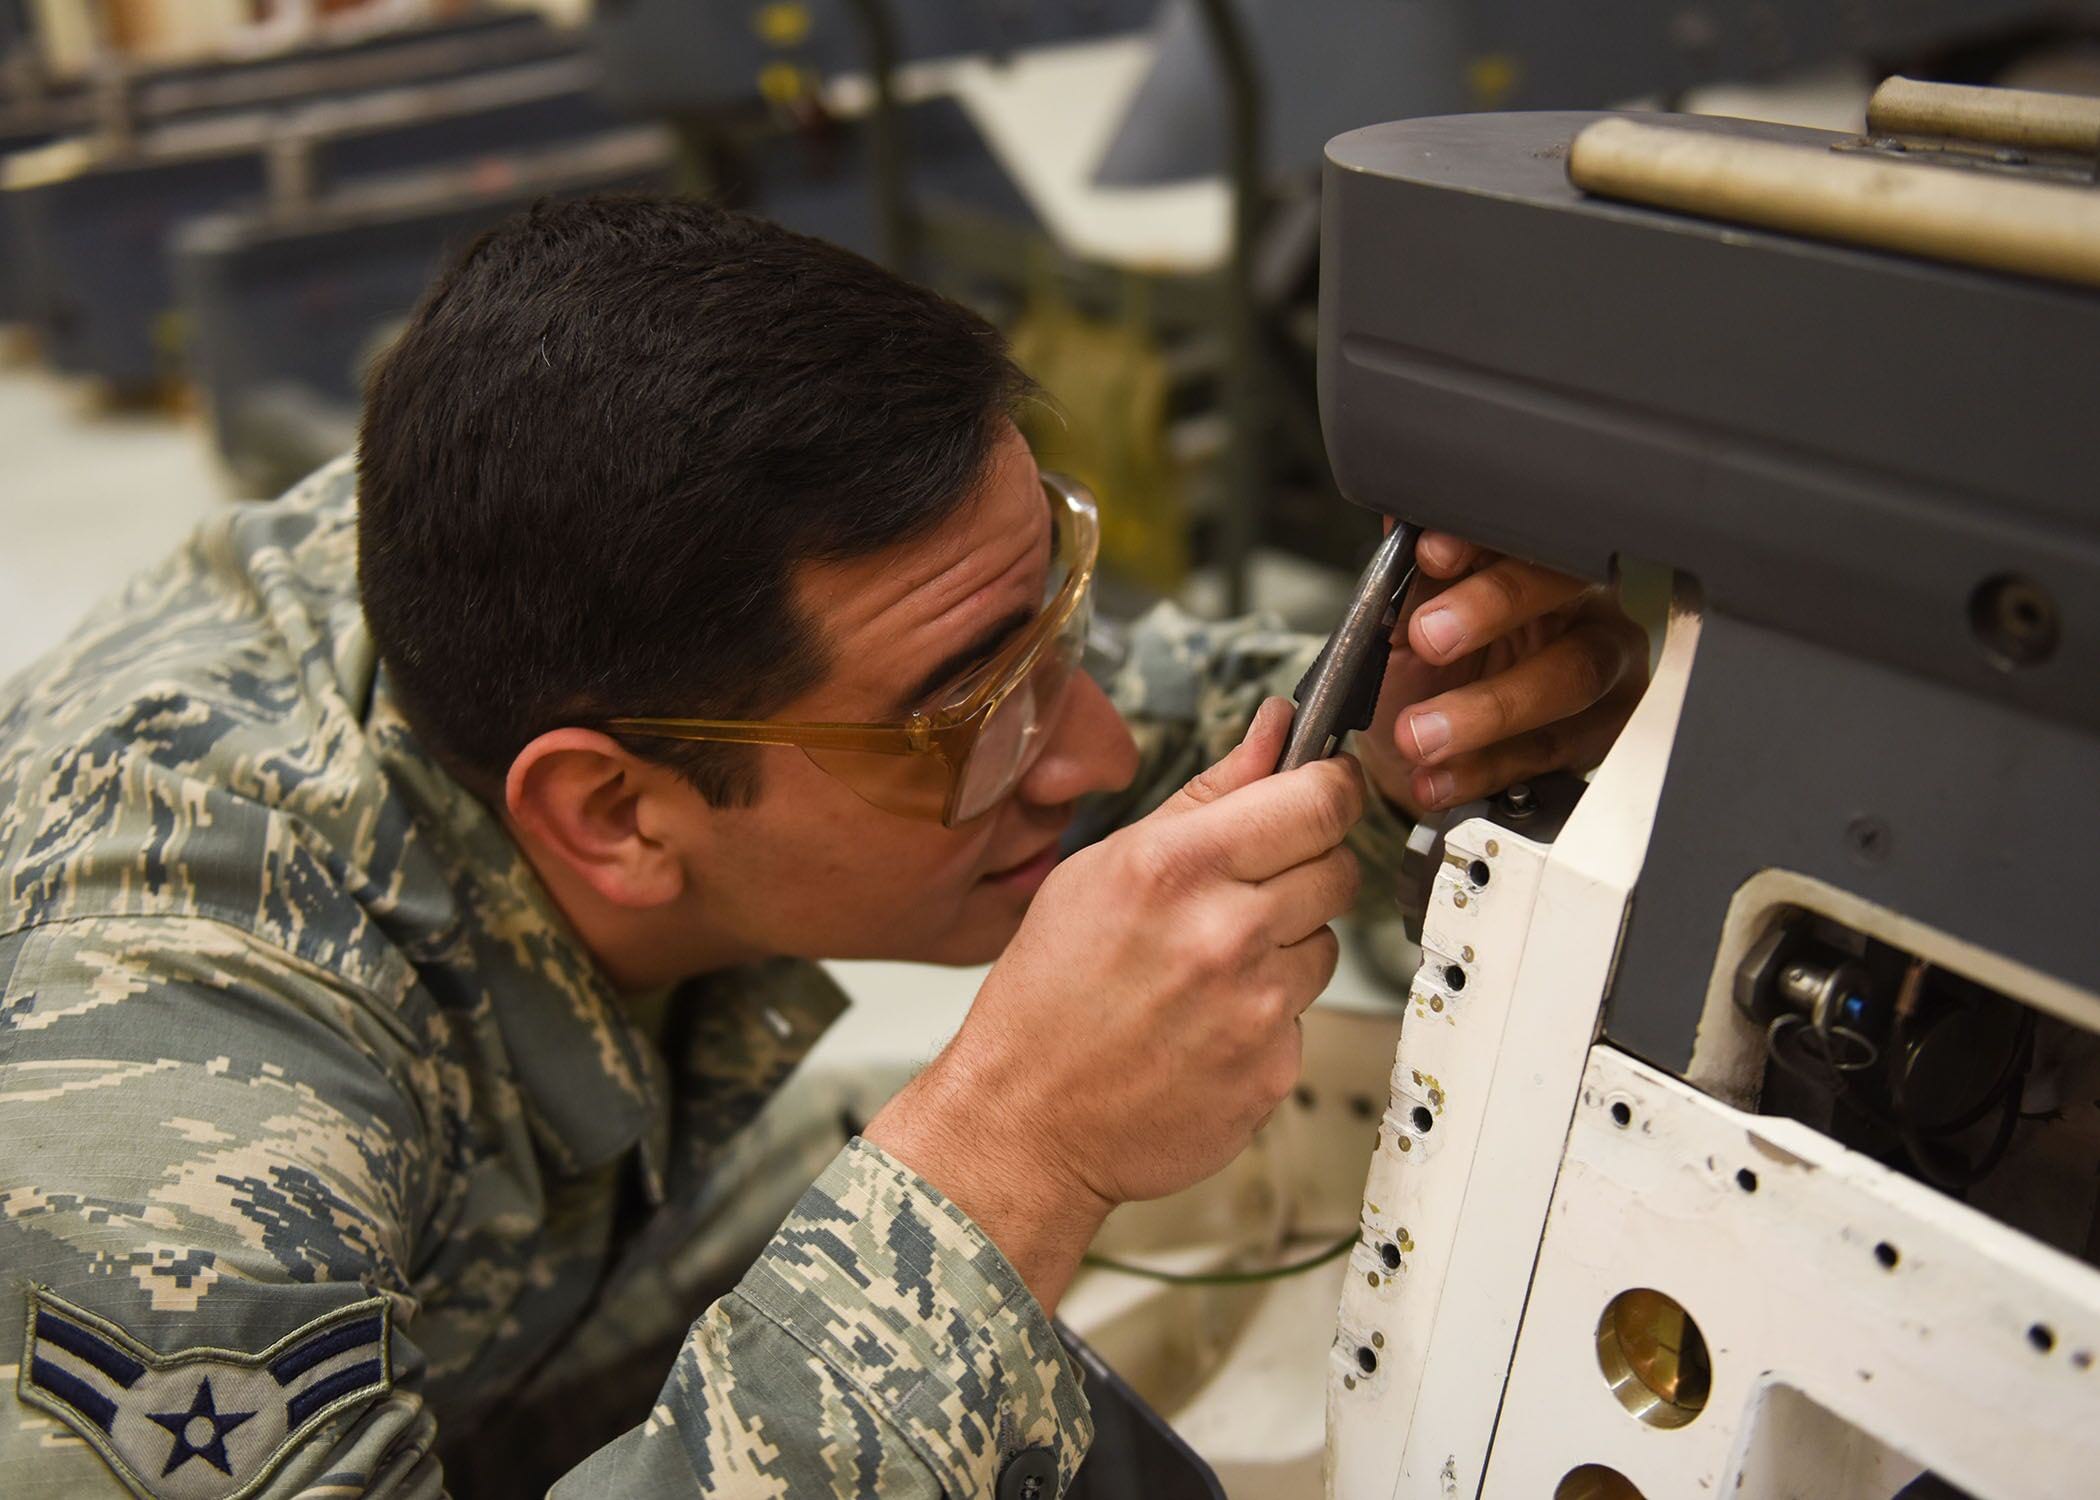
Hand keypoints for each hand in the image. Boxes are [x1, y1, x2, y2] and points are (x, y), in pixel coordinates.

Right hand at [864, 698, 1360, 1309]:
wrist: (1024, 1124)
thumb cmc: (1048, 997)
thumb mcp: (1101, 869)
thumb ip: (1206, 795)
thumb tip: (1278, 727)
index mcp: (1176, 866)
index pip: (1318, 799)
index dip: (1330, 790)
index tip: (1322, 793)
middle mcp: (1225, 932)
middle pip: (1339, 867)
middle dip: (1304, 870)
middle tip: (1243, 895)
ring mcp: (1257, 1007)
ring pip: (1326, 945)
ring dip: (1285, 949)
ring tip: (1207, 972)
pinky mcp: (1275, 1070)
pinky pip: (1304, 1016)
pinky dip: (1267, 1017)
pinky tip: (1207, 1027)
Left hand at [1356, 531, 1649, 819]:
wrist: (1424, 745)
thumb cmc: (1427, 666)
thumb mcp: (1406, 616)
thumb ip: (1407, 573)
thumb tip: (1402, 520)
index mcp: (1531, 556)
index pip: (1522, 527)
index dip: (1481, 538)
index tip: (1431, 555)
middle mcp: (1581, 601)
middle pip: (1561, 587)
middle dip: (1493, 607)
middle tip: (1429, 637)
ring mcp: (1603, 667)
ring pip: (1570, 677)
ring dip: (1485, 710)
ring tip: (1420, 734)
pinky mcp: (1603, 733)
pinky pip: (1553, 750)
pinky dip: (1486, 769)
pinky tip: (1438, 777)